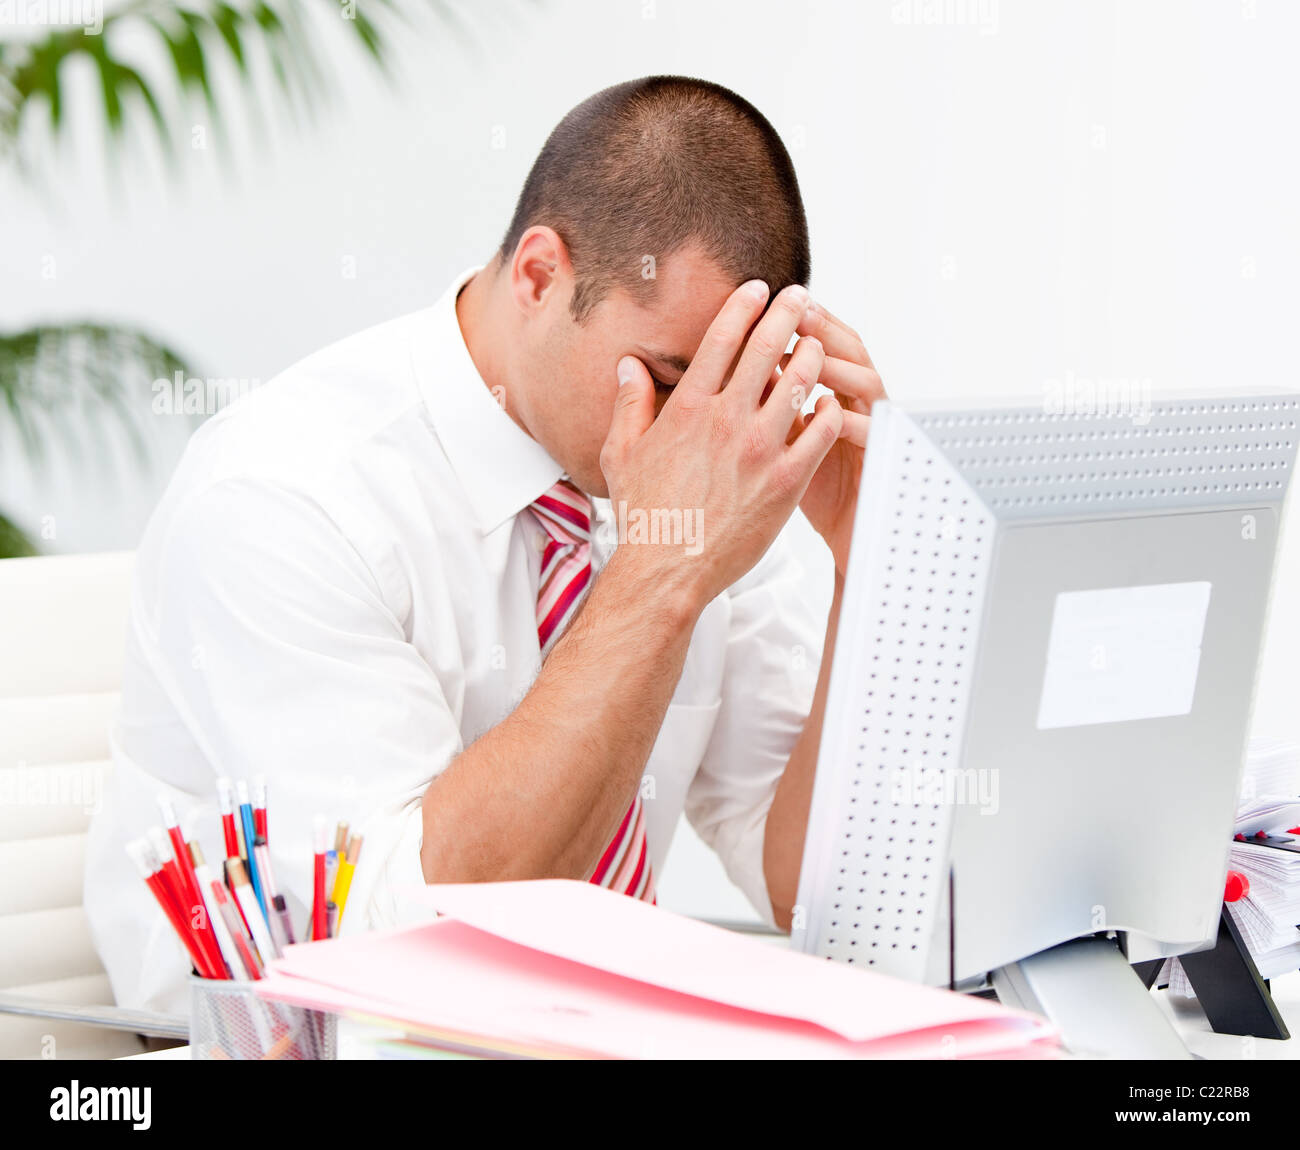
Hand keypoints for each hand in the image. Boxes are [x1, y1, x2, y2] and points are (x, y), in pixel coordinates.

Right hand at [600, 281, 842, 614]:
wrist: (666, 570)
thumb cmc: (644, 516)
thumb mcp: (622, 455)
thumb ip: (629, 404)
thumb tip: (628, 366)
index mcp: (687, 409)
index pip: (721, 339)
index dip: (743, 306)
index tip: (759, 289)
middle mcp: (726, 420)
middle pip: (766, 348)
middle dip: (788, 314)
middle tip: (801, 297)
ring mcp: (759, 449)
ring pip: (799, 382)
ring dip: (812, 355)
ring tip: (819, 344)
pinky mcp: (786, 481)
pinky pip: (820, 431)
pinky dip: (829, 409)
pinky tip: (832, 400)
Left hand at [785, 300, 884, 575]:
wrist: (846, 539)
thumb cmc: (809, 490)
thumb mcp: (785, 442)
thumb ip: (769, 404)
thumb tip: (737, 368)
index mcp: (833, 394)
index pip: (821, 343)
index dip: (797, 321)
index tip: (767, 301)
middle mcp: (858, 404)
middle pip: (850, 350)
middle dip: (823, 326)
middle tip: (796, 307)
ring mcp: (873, 430)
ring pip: (866, 383)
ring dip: (838, 364)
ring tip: (810, 351)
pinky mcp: (879, 463)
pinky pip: (871, 434)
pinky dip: (848, 420)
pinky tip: (823, 410)